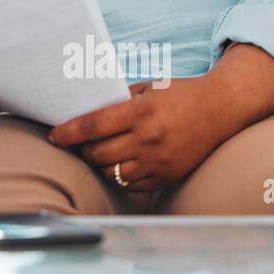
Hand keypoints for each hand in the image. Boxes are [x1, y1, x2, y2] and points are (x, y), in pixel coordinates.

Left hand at [48, 76, 234, 190]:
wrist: (219, 109)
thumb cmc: (178, 93)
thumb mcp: (146, 88)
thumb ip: (117, 101)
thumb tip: (84, 113)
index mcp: (140, 112)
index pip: (92, 126)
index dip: (68, 133)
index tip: (54, 135)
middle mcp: (149, 139)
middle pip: (98, 154)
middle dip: (82, 149)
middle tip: (77, 143)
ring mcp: (159, 161)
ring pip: (112, 173)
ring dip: (99, 165)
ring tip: (96, 153)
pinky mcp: (168, 176)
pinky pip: (131, 185)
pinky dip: (119, 176)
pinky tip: (118, 163)